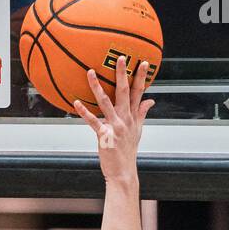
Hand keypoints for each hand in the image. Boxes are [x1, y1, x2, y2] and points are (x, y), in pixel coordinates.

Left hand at [74, 56, 154, 181]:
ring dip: (97, 87)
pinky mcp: (104, 136)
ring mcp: (115, 127)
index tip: (144, 62)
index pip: (139, 92)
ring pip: (106, 102)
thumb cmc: (128, 151)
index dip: (142, 77)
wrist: (124, 172)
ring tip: (90, 72)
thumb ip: (142, 113)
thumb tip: (151, 100)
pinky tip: (76, 102)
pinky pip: (93, 121)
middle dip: (122, 74)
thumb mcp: (138, 131)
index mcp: (133, 116)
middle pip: (124, 92)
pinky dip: (84, 112)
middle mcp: (125, 119)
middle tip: (120, 57)